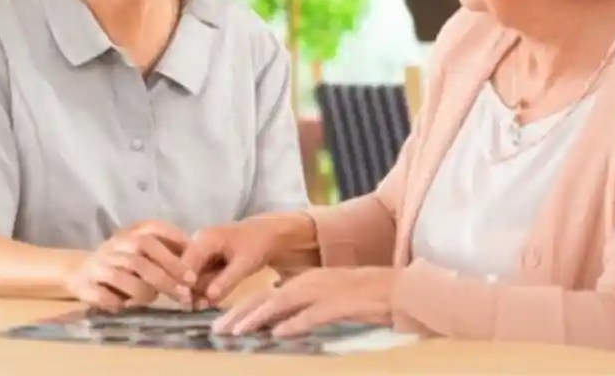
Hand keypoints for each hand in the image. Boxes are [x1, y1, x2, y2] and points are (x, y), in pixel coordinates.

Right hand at [66, 220, 196, 312]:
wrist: (79, 271)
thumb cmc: (122, 262)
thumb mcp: (143, 251)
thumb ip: (167, 252)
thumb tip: (199, 261)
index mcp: (131, 232)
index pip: (154, 229)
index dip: (175, 245)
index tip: (192, 271)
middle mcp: (115, 244)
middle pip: (143, 252)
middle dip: (167, 274)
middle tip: (185, 293)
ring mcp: (99, 264)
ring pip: (124, 275)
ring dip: (143, 291)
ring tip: (154, 300)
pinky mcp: (84, 284)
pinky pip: (104, 296)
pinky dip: (118, 303)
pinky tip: (126, 308)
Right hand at [179, 219, 280, 306]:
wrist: (265, 236)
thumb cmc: (257, 247)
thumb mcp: (245, 264)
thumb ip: (226, 280)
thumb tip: (208, 297)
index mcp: (204, 239)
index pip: (186, 264)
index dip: (185, 284)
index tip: (190, 304)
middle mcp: (196, 242)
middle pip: (185, 270)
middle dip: (191, 290)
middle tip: (200, 307)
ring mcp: (198, 250)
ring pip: (190, 275)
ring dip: (197, 291)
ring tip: (205, 304)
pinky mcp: (202, 258)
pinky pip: (197, 275)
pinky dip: (203, 287)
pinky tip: (208, 299)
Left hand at [211, 267, 398, 337]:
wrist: (396, 289)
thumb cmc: (361, 298)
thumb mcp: (325, 297)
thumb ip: (301, 306)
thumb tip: (276, 322)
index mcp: (304, 281)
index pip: (263, 295)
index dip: (240, 309)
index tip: (220, 324)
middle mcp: (308, 283)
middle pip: (265, 298)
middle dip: (239, 314)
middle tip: (218, 330)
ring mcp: (323, 293)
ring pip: (282, 304)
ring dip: (257, 318)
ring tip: (237, 332)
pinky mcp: (339, 305)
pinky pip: (311, 315)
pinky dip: (293, 324)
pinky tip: (277, 333)